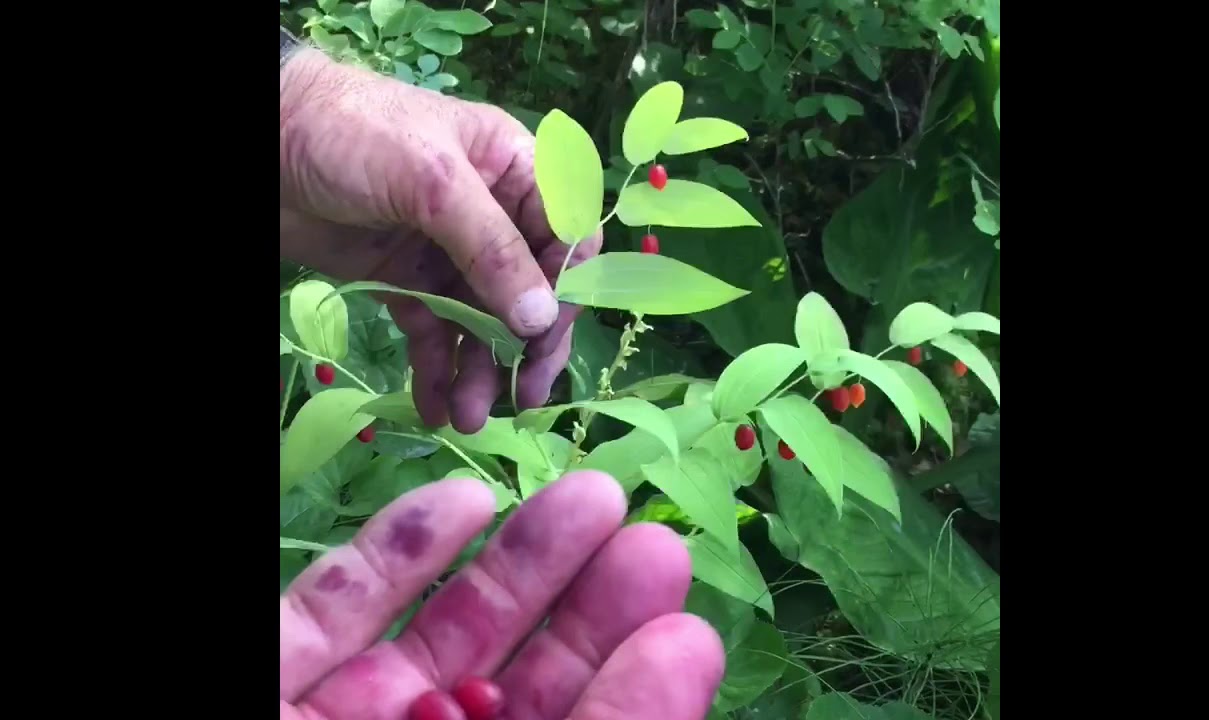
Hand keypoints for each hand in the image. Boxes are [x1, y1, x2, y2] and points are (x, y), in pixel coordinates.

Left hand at [280, 49, 601, 431]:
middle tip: (521, 398)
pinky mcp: (406, 280)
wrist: (260, 142)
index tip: (545, 336)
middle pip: (530, 289)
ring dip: (479, 370)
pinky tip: (434, 407)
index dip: (566, 288)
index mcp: (514, 170)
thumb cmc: (353, 135)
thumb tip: (541, 320)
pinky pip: (435, 332)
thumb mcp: (432, 182)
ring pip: (482, 321)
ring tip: (466, 417)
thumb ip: (492, 249)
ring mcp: (447, 251)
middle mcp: (491, 213)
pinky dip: (437, 371)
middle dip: (525, 345)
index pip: (566, 235)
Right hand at [280, 472, 724, 719]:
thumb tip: (693, 657)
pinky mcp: (263, 686)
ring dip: (510, 567)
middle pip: (510, 697)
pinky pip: (325, 616)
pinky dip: (393, 554)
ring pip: (430, 644)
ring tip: (587, 500)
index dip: (628, 696)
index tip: (687, 622)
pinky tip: (461, 500)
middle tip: (650, 543)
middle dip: (582, 617)